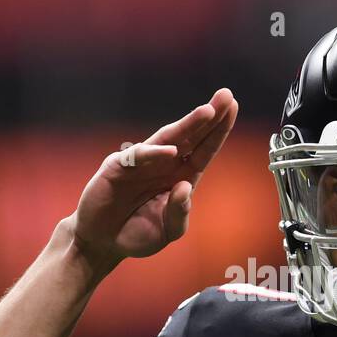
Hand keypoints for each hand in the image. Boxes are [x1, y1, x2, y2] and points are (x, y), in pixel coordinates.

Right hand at [67, 88, 238, 273]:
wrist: (102, 241)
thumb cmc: (137, 233)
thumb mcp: (167, 232)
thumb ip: (179, 214)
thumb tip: (185, 187)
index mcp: (181, 177)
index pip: (204, 150)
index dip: (218, 131)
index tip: (234, 107)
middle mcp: (164, 164)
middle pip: (190, 136)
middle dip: (209, 116)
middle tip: (227, 95)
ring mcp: (141, 163)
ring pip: (167, 139)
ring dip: (187, 125)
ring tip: (208, 112)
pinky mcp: (117, 167)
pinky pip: (137, 157)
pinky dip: (153, 154)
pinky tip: (171, 151)